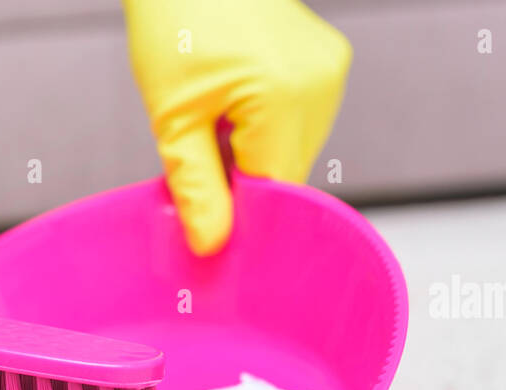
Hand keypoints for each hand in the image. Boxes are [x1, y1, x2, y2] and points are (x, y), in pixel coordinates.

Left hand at [124, 0, 351, 254]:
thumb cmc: (173, 25)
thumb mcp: (173, 117)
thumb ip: (196, 187)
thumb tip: (212, 247)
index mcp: (285, 98)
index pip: (274, 192)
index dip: (242, 213)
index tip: (208, 221)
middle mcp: (322, 85)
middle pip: (287, 173)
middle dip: (245, 178)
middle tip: (201, 152)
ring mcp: (332, 71)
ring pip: (295, 150)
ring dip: (256, 152)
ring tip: (218, 116)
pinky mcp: (331, 61)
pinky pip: (302, 121)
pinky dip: (268, 127)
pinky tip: (238, 99)